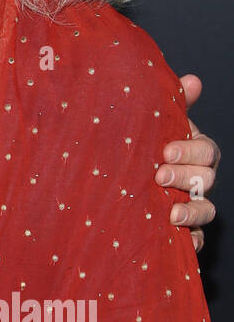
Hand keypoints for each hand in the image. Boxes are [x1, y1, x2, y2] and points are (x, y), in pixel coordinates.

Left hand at [156, 75, 219, 251]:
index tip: (166, 150)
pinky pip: (196, 239)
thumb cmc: (139, 145)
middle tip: (159, 176)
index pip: (206, 150)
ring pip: (205, 210)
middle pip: (206, 179)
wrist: (114, 180)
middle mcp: (196, 179)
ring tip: (171, 214)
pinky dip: (192, 241)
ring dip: (192, 212)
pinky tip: (180, 241)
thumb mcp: (152, 123)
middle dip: (185, 177)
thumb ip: (171, 104)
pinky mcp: (181, 229)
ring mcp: (191, 204)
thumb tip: (192, 80)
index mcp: (193, 152)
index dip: (190, 150)